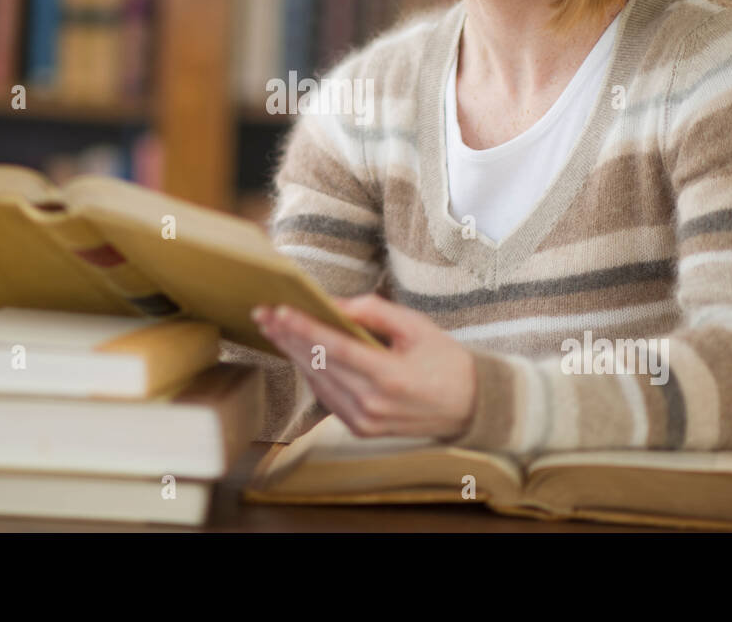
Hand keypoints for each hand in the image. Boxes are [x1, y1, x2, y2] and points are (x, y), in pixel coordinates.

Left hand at [251, 293, 477, 439]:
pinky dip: (310, 372)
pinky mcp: (360, 429)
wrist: (469, 406)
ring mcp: (364, 421)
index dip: (304, 329)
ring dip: (293, 354)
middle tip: (262, 313)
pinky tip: (296, 351)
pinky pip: (326, 397)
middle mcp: (373, 405)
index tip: (280, 310)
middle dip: (288, 336)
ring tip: (273, 328)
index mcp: (391, 377)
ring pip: (317, 382)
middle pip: (319, 365)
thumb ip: (374, 312)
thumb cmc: (444, 359)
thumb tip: (333, 302)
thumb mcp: (416, 326)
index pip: (336, 349)